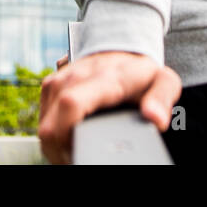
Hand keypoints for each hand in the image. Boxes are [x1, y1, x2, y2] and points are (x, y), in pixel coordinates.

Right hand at [38, 51, 181, 163]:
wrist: (121, 46)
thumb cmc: (142, 71)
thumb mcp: (163, 81)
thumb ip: (161, 99)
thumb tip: (155, 119)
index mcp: (103, 79)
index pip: (71, 104)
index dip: (69, 137)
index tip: (81, 155)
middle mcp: (74, 78)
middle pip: (51, 126)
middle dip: (63, 153)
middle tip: (84, 160)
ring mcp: (58, 81)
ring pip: (44, 129)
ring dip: (57, 148)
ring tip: (79, 153)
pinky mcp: (49, 86)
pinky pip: (43, 121)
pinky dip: (54, 137)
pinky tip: (71, 141)